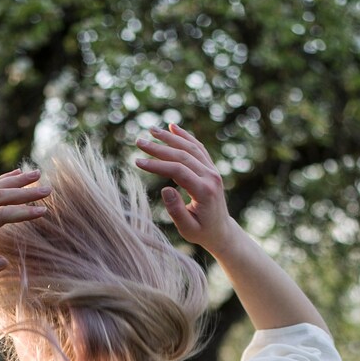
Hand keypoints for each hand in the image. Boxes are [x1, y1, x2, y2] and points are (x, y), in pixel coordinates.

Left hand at [0, 166, 51, 278]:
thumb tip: (4, 262)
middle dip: (26, 192)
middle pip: (2, 195)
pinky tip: (17, 174)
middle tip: (48, 190)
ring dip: (17, 179)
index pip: (1, 215)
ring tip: (38, 174)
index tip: (43, 211)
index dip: (23, 213)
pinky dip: (3, 178)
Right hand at [134, 123, 235, 254]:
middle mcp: (211, 176)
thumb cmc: (202, 232)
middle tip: (139, 142)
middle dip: (159, 148)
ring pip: (190, 148)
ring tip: (151, 130)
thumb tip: (165, 189)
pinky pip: (198, 148)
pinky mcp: (211, 168)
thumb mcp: (188, 229)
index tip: (138, 161)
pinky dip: (185, 136)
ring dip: (170, 138)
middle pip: (183, 156)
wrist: (221, 231)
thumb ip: (177, 211)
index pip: (178, 171)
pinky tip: (172, 127)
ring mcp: (213, 170)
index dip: (157, 165)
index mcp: (204, 191)